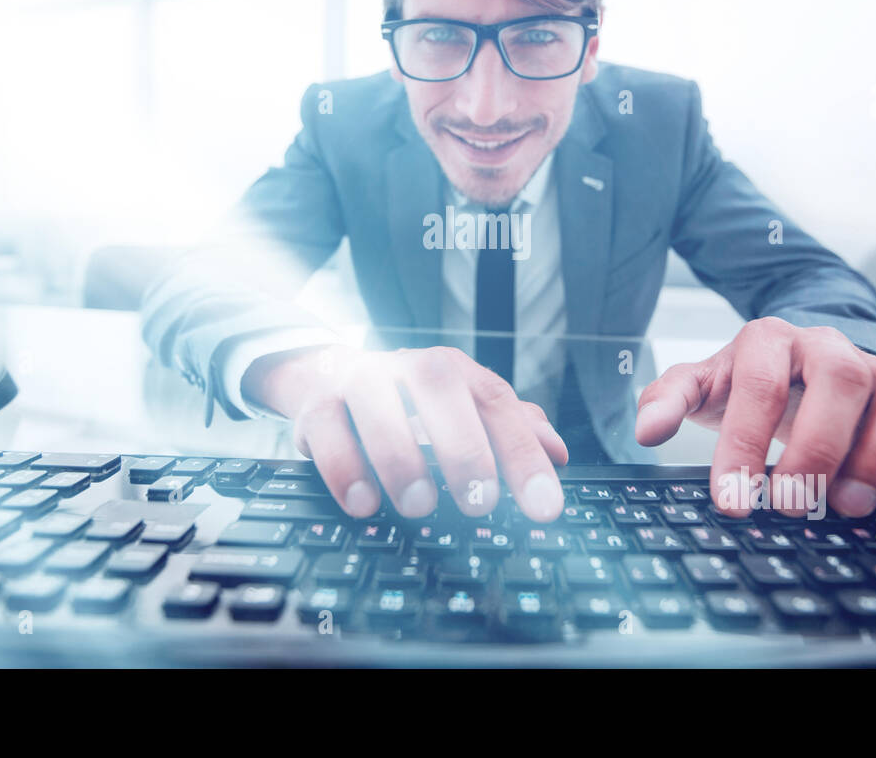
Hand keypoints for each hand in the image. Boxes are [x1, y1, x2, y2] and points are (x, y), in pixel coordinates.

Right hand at [247, 344, 567, 521]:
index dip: (525, 456)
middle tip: (481, 504)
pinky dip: (343, 468)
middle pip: (440, 386)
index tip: (544, 508)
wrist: (324, 376)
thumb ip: (511, 430)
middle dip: (463, 445)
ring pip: (377, 400)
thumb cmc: (407, 403)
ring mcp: (359, 381)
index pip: (498, 404)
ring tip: (419, 506)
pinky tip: (363, 504)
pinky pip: (325, 428)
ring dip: (399, 456)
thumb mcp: (461, 412)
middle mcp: (410, 368)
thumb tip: (559, 453)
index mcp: (455, 372)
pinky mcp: (315, 404)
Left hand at [634, 317, 875, 518]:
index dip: (745, 445)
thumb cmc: (748, 383)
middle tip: (794, 506)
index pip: (760, 385)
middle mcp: (831, 345)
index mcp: (769, 341)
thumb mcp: (701, 387)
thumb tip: (646, 431)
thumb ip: (668, 400)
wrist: (800, 365)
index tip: (733, 501)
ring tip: (848, 507)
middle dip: (820, 448)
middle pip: (842, 378)